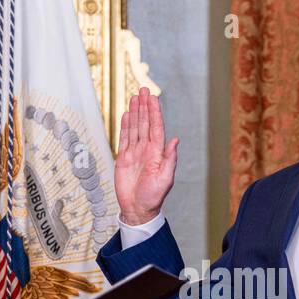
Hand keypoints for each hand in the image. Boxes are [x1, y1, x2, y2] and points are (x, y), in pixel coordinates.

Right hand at [115, 88, 177, 225]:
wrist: (138, 209)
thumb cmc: (153, 197)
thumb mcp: (165, 179)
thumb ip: (169, 159)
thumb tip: (175, 140)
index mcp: (157, 152)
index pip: (156, 127)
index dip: (154, 112)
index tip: (152, 98)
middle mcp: (146, 150)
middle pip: (145, 123)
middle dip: (144, 106)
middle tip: (143, 90)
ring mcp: (134, 153)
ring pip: (134, 128)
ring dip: (135, 113)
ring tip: (134, 97)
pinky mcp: (123, 159)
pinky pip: (124, 139)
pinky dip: (125, 126)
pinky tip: (126, 115)